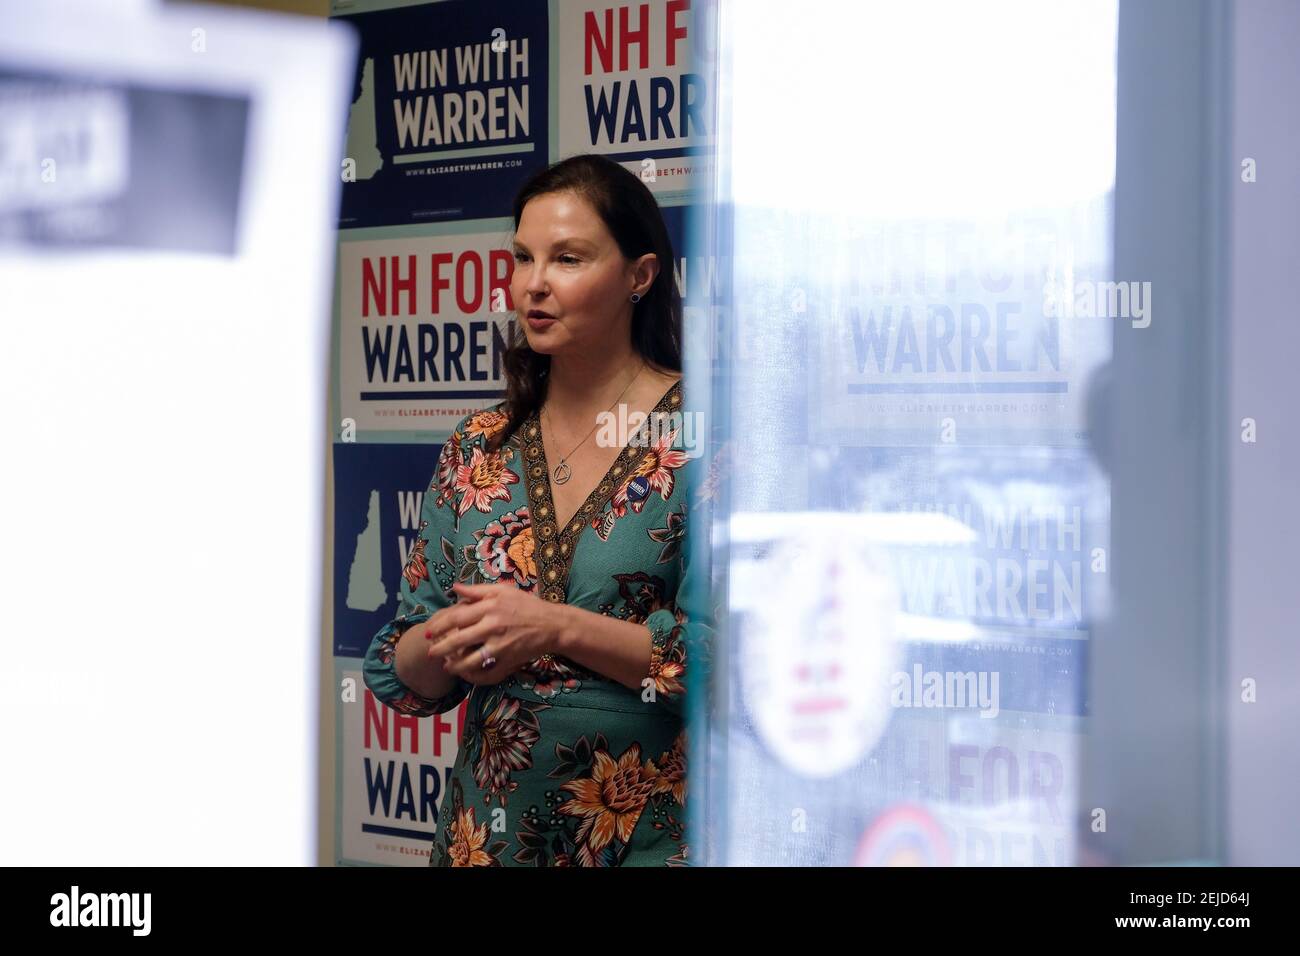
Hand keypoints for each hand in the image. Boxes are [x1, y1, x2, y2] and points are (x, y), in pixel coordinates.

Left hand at [422, 581, 565, 684]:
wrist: (552, 624)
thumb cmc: (527, 605)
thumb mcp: (503, 590)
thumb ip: (478, 590)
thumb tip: (455, 588)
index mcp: (489, 607)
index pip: (456, 617)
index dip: (439, 626)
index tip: (428, 631)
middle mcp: (492, 626)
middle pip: (459, 640)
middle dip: (440, 648)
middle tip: (430, 652)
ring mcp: (500, 645)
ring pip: (470, 659)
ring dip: (454, 665)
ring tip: (445, 666)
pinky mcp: (508, 659)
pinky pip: (487, 670)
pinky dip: (474, 674)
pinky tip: (466, 673)